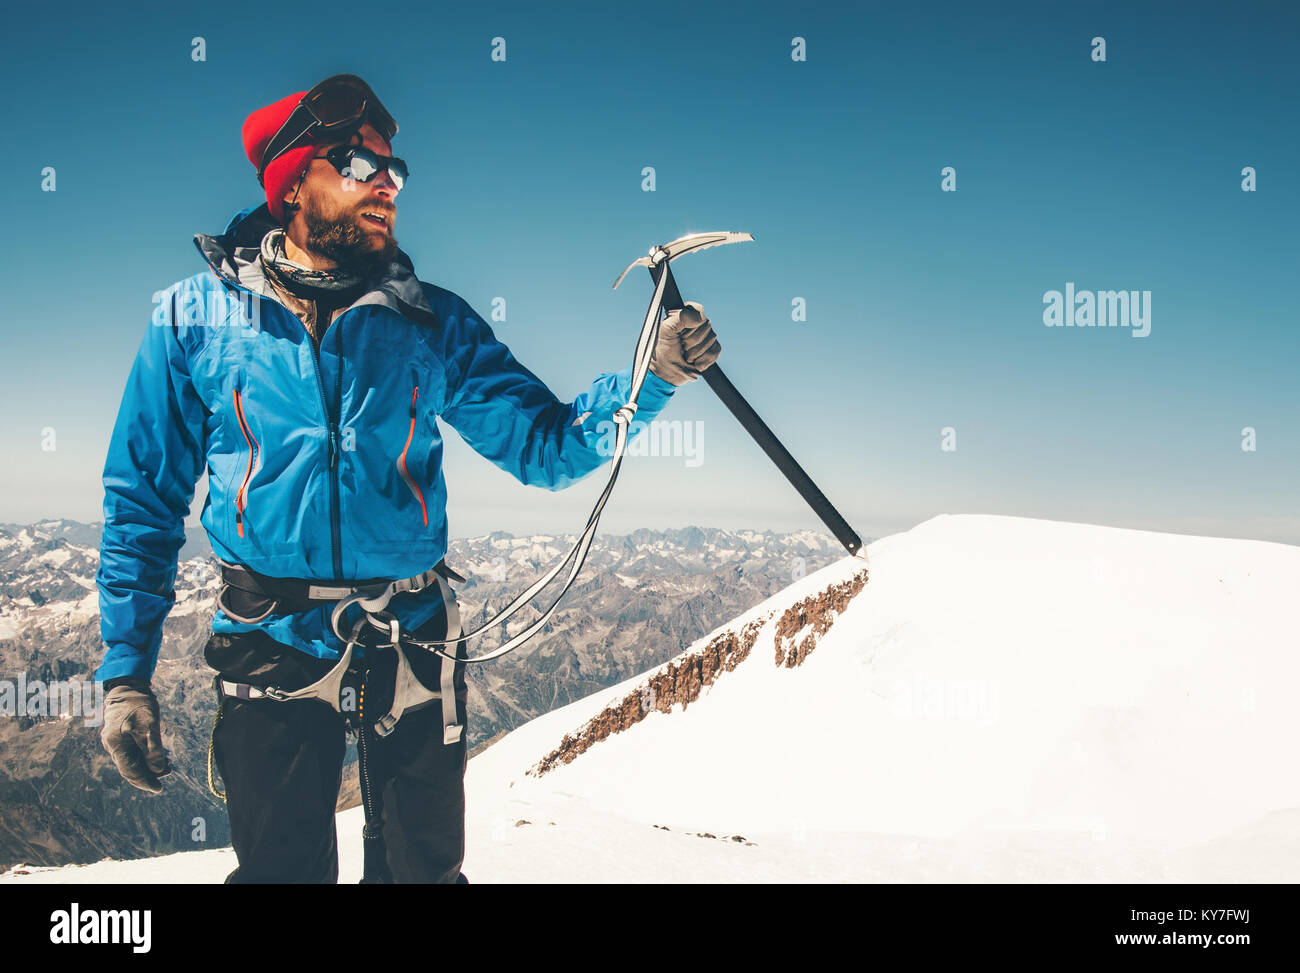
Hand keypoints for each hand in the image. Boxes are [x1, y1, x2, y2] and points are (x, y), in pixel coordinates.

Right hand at [100, 679, 170, 793]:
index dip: (145, 781)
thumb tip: (158, 771)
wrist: (128, 685)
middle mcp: (112, 745)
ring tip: (166, 767)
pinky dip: (144, 757)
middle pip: (130, 768)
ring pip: (131, 761)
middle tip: (166, 776)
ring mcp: (114, 741)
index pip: (130, 770)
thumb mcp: (150, 725)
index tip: (158, 788)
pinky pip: (131, 752)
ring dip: (147, 766)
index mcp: (115, 744)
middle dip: (148, 775)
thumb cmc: (138, 703)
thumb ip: (153, 749)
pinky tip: (157, 757)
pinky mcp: (120, 736)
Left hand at [650, 301, 720, 385]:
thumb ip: (681, 316)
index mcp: (687, 313)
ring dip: (696, 352)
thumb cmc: (665, 348)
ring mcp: (707, 336)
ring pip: (712, 339)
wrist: (667, 370)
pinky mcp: (713, 348)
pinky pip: (716, 350)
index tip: (679, 334)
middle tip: (681, 346)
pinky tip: (695, 362)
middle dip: (691, 341)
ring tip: (686, 354)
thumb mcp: (666, 329)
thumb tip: (700, 317)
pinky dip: (704, 359)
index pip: (699, 312)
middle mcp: (699, 322)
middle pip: (706, 326)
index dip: (690, 325)